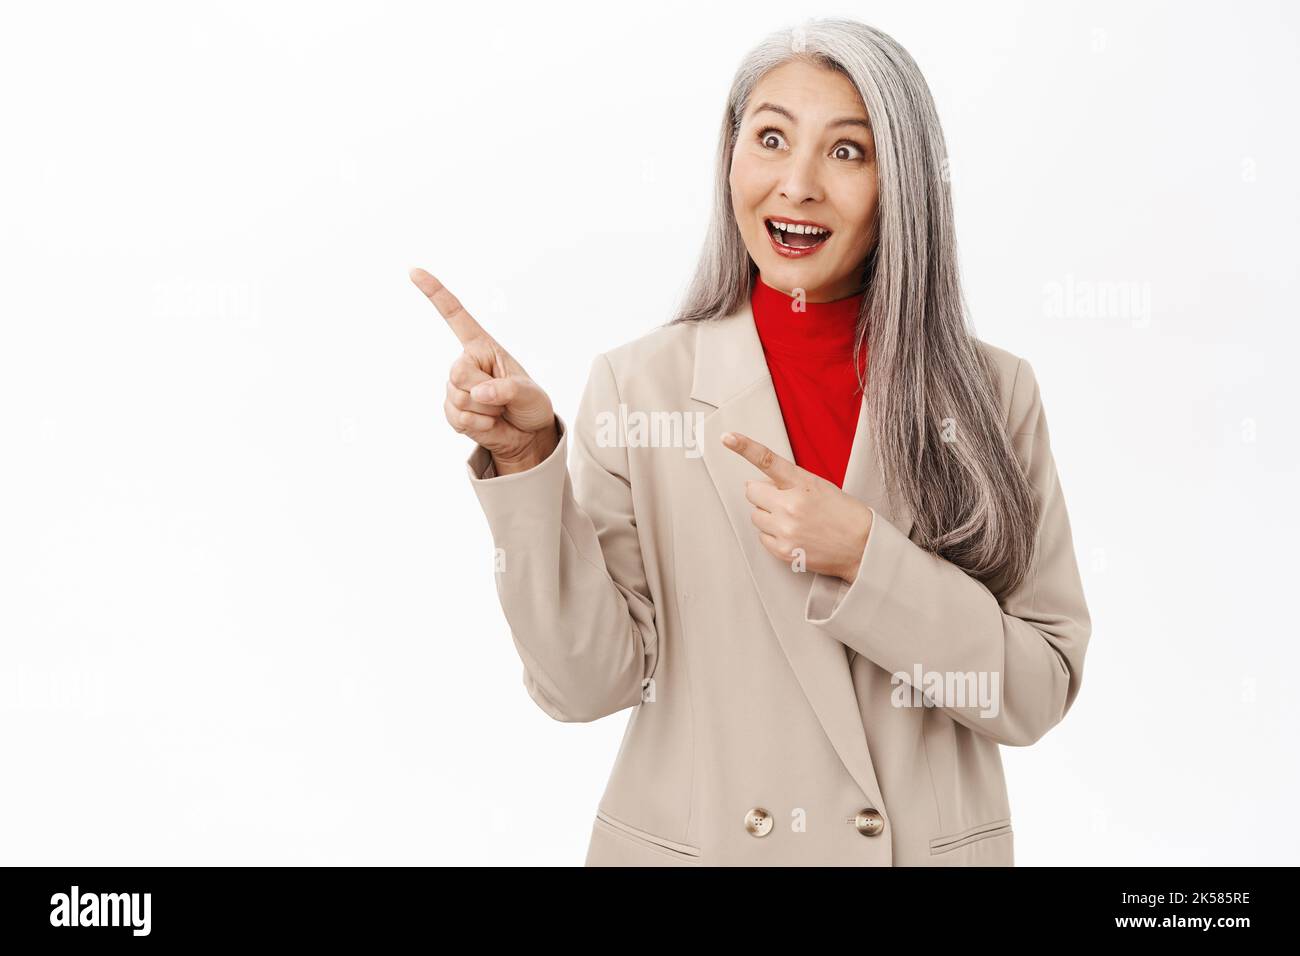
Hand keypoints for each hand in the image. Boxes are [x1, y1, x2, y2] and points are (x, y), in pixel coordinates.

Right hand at [411, 268, 557, 473]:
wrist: (526, 434)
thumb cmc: (530, 404)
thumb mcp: (529, 393)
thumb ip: (508, 390)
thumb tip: (480, 393)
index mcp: (483, 347)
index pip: (455, 316)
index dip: (435, 293)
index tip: (414, 271)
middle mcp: (466, 363)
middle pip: (458, 373)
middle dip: (483, 392)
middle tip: (503, 400)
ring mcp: (456, 387)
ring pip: (457, 398)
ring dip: (484, 411)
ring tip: (498, 410)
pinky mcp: (452, 410)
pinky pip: (456, 417)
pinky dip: (477, 425)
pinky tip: (488, 422)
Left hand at [721, 431, 872, 582]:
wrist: (863, 547)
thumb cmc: (845, 515)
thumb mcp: (821, 486)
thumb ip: (789, 482)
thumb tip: (755, 485)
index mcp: (803, 484)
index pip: (767, 460)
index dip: (744, 447)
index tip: (727, 437)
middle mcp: (791, 506)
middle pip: (752, 492)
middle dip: (763, 494)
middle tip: (784, 500)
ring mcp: (785, 530)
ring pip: (755, 515)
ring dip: (767, 515)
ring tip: (793, 520)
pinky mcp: (783, 551)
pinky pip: (761, 536)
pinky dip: (772, 535)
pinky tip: (793, 534)